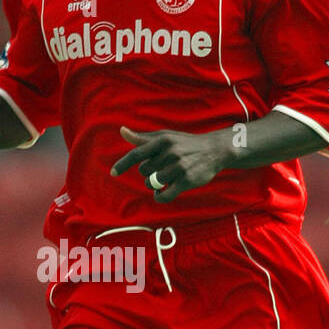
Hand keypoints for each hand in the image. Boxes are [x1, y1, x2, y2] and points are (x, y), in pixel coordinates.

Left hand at [110, 125, 229, 202]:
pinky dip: (160, 197)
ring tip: (164, 180)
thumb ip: (143, 138)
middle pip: (144, 171)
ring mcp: (179, 167)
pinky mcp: (187, 180)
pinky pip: (165, 195)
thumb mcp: (165, 137)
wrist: (215, 149)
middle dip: (148, 173)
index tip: (113, 173)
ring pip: (153, 183)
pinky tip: (161, 194)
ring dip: (155, 185)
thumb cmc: (185, 143)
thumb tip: (122, 131)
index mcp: (162, 140)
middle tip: (160, 169)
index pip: (137, 154)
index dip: (123, 164)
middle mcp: (170, 152)